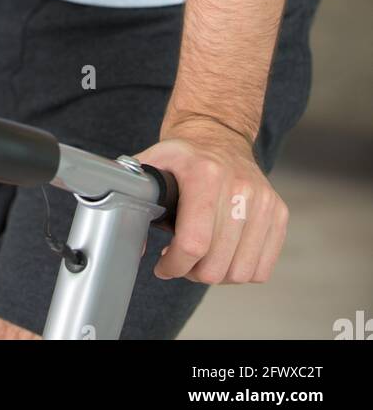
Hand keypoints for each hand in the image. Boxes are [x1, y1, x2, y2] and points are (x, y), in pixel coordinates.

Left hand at [134, 117, 288, 284]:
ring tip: (202, 257)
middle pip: (216, 265)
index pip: (194, 243)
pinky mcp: (278, 212)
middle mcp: (239, 186)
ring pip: (240, 272)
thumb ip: (135, 198)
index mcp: (205, 174)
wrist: (219, 134)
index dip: (174, 265)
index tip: (163, 264)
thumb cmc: (184, 156)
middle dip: (191, 272)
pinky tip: (223, 254)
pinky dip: (240, 271)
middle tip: (181, 260)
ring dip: (216, 274)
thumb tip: (130, 239)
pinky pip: (261, 268)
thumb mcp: (153, 166)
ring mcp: (263, 200)